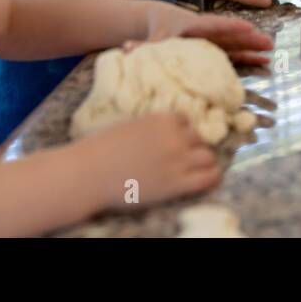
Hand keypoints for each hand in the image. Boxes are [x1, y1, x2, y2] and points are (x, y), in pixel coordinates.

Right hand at [72, 113, 219, 212]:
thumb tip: (158, 136)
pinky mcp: (177, 182)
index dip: (181, 133)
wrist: (88, 172)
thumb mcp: (129, 126)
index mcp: (161, 119)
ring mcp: (178, 159)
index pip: (185, 121)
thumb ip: (150, 128)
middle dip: (193, 147)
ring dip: (204, 162)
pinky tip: (209, 181)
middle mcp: (174, 136)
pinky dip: (211, 178)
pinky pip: (208, 177)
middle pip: (199, 138)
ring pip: (208, 156)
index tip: (176, 142)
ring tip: (198, 171)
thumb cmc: (100, 149)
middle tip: (184, 159)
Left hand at [135, 1, 273, 66]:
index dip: (229, 26)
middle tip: (267, 40)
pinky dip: (248, 54)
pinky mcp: (217, 45)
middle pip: (230, 33)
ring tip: (270, 48)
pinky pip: (236, 51)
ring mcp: (215, 37)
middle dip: (249, 37)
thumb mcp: (153, 36)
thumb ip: (144, 44)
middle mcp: (209, 30)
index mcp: (195, 25)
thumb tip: (127, 50)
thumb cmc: (159, 28)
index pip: (213, 25)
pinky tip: (263, 59)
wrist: (162, 17)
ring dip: (253, 45)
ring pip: (237, 41)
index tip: (246, 26)